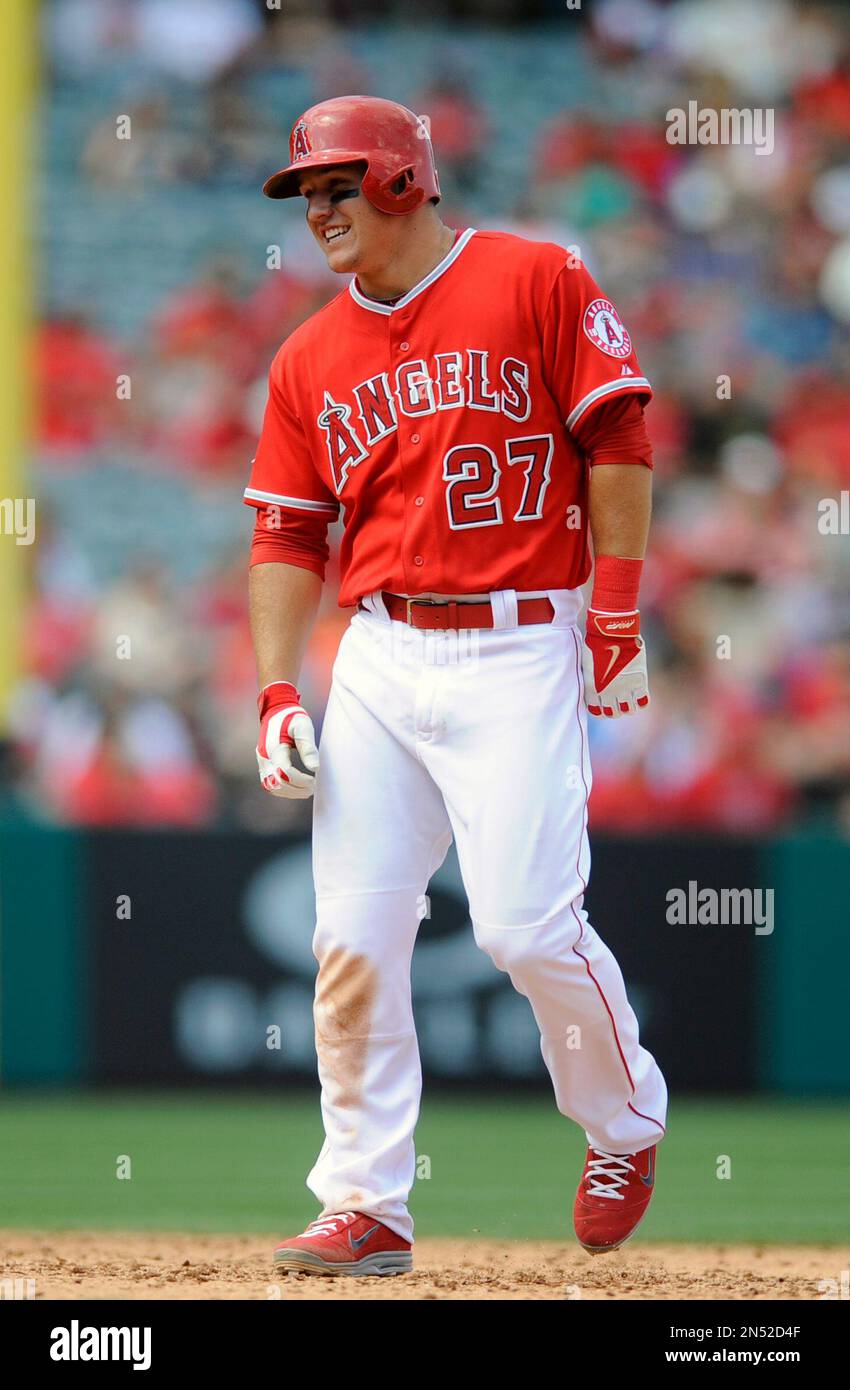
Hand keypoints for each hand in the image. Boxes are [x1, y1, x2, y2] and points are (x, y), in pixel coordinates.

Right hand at [256, 681, 318, 798]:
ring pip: (272, 787)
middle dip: (297, 789)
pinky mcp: (263, 765)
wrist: (276, 710)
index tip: (314, 778)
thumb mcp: (303, 727)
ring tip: (307, 789)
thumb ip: (308, 748)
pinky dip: (283, 790)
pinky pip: (269, 784)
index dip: (300, 780)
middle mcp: (264, 757)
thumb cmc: (292, 717)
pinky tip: (296, 787)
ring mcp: (262, 762)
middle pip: (277, 783)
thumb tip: (315, 769)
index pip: (284, 772)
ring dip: (290, 792)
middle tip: (313, 786)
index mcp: (273, 747)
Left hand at [582, 609, 649, 717]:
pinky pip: (643, 702)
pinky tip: (639, 692)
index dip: (602, 710)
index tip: (605, 704)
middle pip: (614, 713)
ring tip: (630, 697)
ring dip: (629, 706)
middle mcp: (607, 693)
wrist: (612, 632)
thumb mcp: (589, 664)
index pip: (597, 712)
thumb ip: (594, 679)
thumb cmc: (596, 642)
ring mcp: (624, 688)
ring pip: (629, 710)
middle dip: (616, 709)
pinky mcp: (639, 682)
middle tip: (619, 700)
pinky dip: (642, 701)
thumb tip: (598, 684)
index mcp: (592, 689)